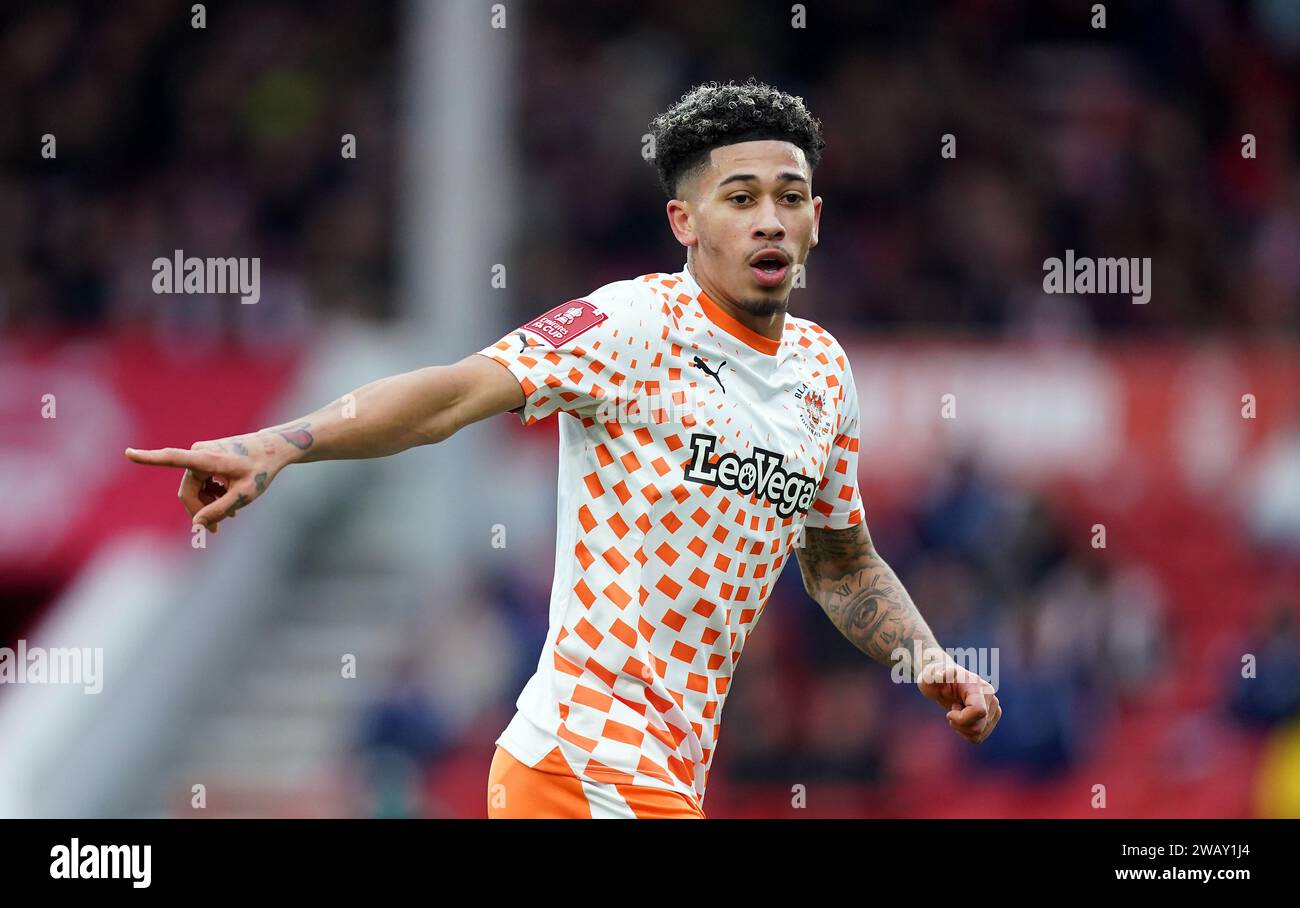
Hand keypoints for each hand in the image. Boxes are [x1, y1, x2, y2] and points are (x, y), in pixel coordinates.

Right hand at [124, 432, 288, 534]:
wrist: (275, 447)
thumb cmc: (263, 469)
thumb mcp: (246, 494)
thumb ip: (221, 509)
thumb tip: (195, 524)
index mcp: (207, 459)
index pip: (173, 458)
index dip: (149, 458)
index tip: (128, 453)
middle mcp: (200, 453)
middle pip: (187, 492)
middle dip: (200, 512)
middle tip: (216, 532)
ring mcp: (201, 453)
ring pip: (193, 489)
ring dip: (207, 504)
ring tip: (231, 516)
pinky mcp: (204, 456)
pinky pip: (200, 482)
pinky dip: (211, 494)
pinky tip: (227, 502)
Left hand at [917, 656, 1000, 744]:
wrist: (942, 680)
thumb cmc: (933, 677)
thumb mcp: (929, 675)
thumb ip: (933, 674)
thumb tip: (942, 674)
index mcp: (976, 686)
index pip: (979, 711)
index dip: (961, 719)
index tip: (949, 712)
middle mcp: (990, 696)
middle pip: (978, 727)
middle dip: (959, 724)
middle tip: (952, 709)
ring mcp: (994, 708)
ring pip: (979, 734)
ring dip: (962, 728)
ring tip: (957, 712)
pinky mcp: (992, 717)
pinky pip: (979, 737)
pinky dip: (966, 733)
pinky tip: (962, 719)